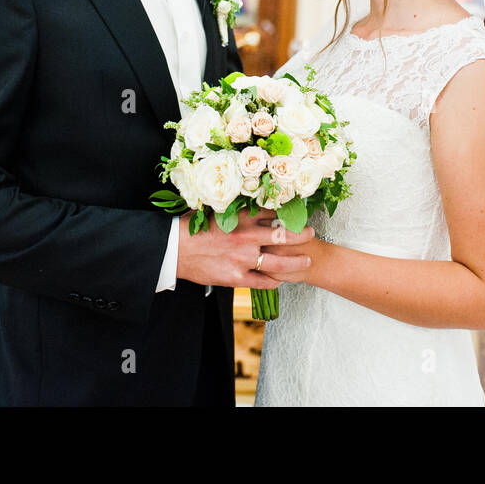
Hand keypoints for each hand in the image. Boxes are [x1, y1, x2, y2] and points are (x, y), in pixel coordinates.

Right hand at [175, 208, 313, 288]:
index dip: (289, 211)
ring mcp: (242, 259)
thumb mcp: (215, 210)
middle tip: (311, 233)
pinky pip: (262, 282)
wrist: (173, 249)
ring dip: (296, 261)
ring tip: (307, 260)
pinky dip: (274, 281)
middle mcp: (246, 237)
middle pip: (283, 235)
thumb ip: (236, 208)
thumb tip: (253, 201)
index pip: (273, 212)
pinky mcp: (235, 278)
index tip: (299, 211)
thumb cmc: (191, 227)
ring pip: (279, 262)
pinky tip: (282, 279)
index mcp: (240, 217)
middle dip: (301, 235)